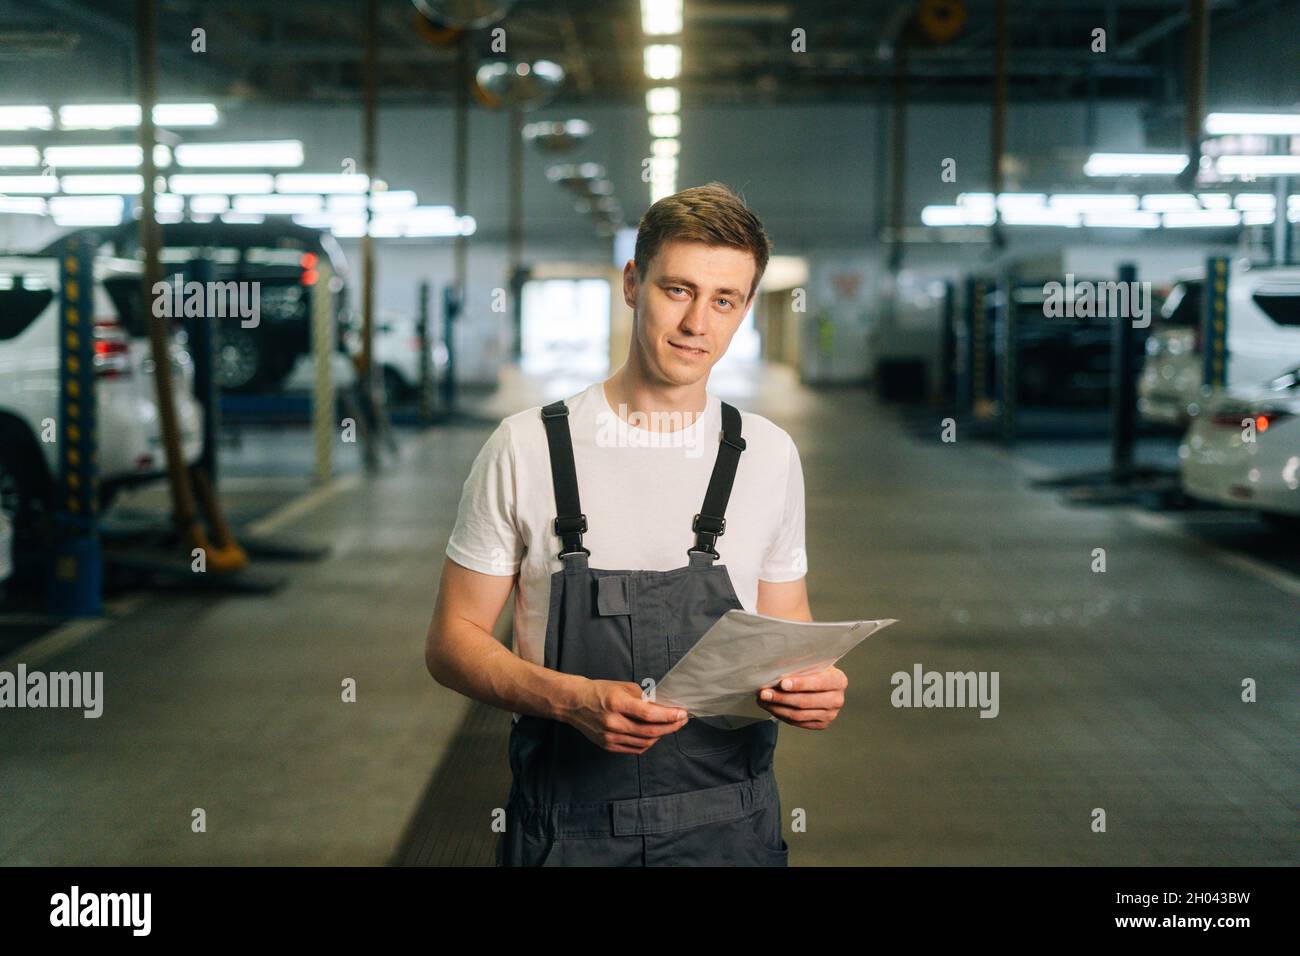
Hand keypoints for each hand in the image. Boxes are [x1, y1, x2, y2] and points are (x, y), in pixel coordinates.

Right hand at [565, 679, 687, 753]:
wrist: (573, 703)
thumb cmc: (598, 691)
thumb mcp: (622, 687)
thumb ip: (643, 698)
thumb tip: (662, 707)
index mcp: (616, 704)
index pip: (648, 714)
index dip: (669, 716)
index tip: (682, 713)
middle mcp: (613, 723)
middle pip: (650, 731)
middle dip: (671, 727)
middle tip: (681, 720)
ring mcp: (609, 737)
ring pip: (644, 743)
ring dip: (661, 735)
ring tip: (668, 726)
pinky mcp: (607, 745)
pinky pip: (634, 749)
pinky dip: (648, 743)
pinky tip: (653, 735)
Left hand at [756, 666, 846, 729]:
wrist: (820, 681)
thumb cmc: (814, 669)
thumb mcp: (811, 662)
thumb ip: (799, 665)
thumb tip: (776, 668)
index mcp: (838, 681)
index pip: (819, 683)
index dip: (800, 684)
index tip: (782, 683)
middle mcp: (837, 700)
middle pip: (805, 702)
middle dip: (781, 697)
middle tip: (764, 692)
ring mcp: (830, 715)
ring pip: (798, 715)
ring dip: (777, 707)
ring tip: (763, 700)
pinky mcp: (820, 724)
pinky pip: (797, 723)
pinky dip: (781, 715)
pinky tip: (770, 706)